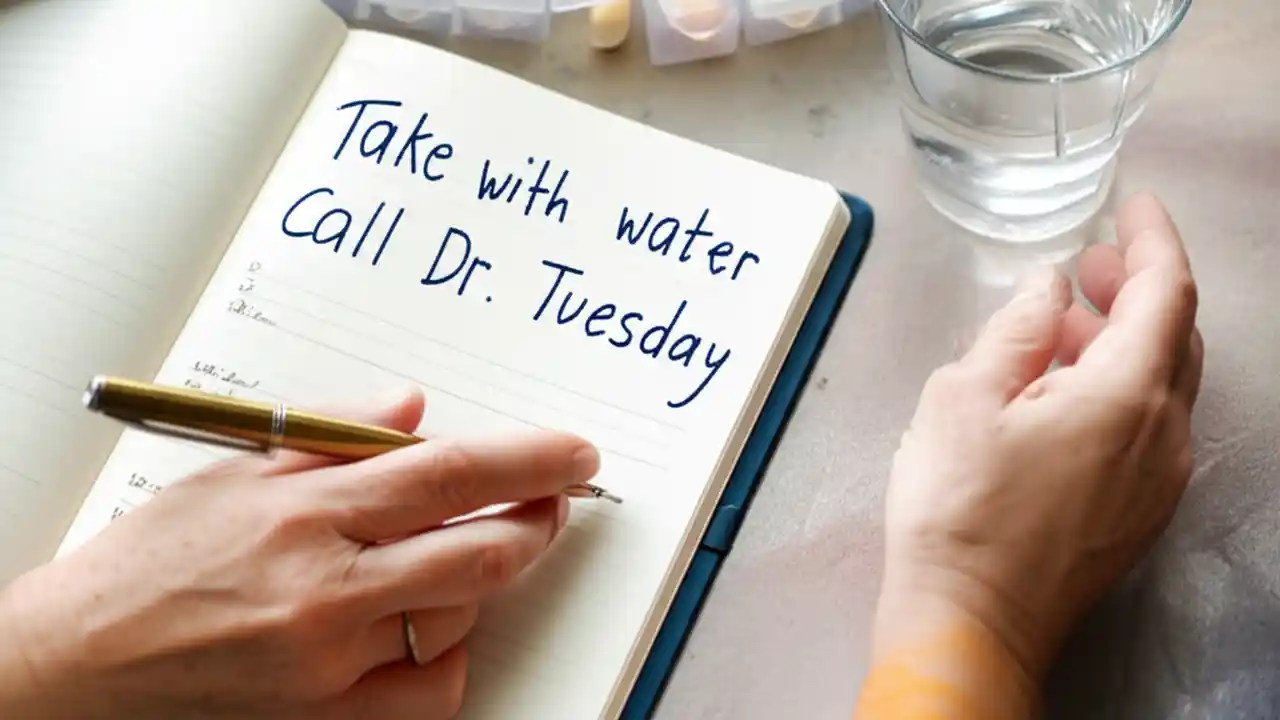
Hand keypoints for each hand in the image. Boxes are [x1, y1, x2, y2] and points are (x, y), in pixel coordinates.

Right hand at [0, 389, 599, 719]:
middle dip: (540, 521)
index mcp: (305, 509)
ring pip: (462, 616)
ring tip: (455, 560)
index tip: (575, 454)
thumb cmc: (148, 565)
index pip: (451, 472)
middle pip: (482, 551)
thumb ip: (332, 433)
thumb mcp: (232, 470)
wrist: (75, 668)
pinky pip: (432, 689)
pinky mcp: (329, 718)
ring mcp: (331, 660)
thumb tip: (413, 411)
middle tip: (555, 503)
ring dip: (480, 582)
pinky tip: (426, 629)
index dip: (531, 459)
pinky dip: (446, 654)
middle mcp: (327, 585)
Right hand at [859, 194, 1201, 716]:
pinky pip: (1148, 428)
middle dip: (1138, 287)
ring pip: (1163, 383)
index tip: (1133, 205)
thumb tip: (1049, 285)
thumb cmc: (958, 510)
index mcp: (1127, 395)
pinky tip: (1063, 394)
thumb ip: (1017, 328)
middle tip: (1088, 263)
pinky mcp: (1140, 513)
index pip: (1167, 292)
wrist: (970, 619)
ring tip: (1061, 327)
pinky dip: (1120, 389)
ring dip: (1125, 340)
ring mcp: (1158, 480)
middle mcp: (1163, 435)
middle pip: (1176, 335)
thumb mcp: (964, 396)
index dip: (1153, 238)